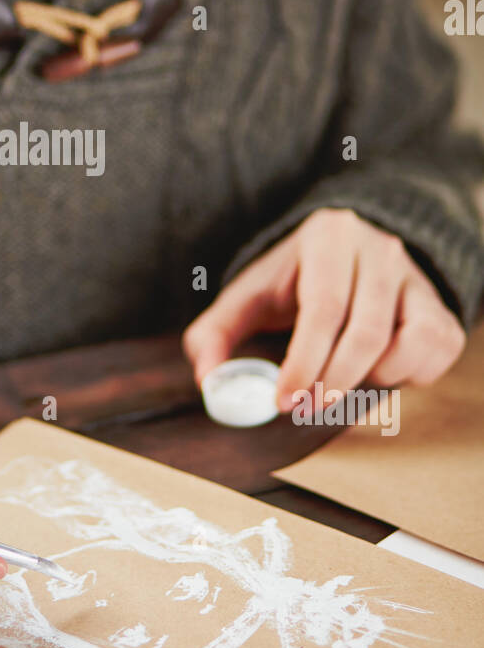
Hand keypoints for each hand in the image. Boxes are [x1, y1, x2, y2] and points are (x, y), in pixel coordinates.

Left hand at [183, 209, 465, 410]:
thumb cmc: (294, 279)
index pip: (323, 309)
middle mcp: (379, 251)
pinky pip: (436, 350)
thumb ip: (216, 333)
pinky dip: (408, 374)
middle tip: (305, 408)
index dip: (304, 361)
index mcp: (328, 239)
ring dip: (372, 378)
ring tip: (338, 379)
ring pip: (408, 344)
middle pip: (366, 332)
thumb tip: (208, 379)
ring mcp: (415, 276)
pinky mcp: (439, 305)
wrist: (348, 248)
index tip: (283, 399)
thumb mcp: (249, 294)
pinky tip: (375, 370)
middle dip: (332, 382)